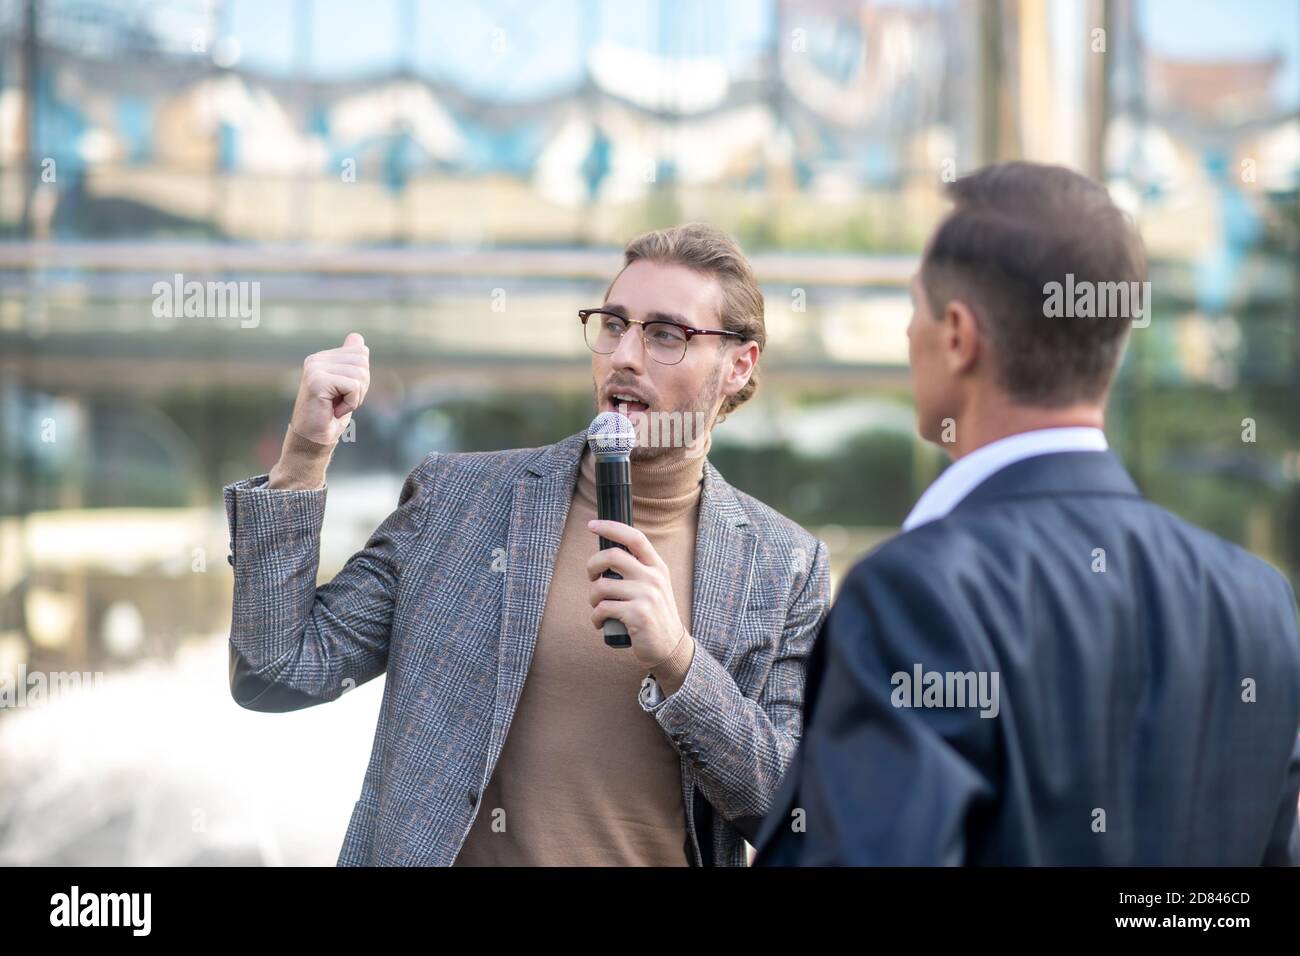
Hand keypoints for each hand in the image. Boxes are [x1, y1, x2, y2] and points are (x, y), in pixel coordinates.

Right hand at [289, 332, 370, 443]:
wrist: (313, 439)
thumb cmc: (330, 415)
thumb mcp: (345, 385)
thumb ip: (349, 361)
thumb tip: (357, 337)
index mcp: (322, 357)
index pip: (361, 352)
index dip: (362, 377)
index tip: (344, 392)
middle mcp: (316, 359)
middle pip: (363, 361)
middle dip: (361, 387)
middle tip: (341, 401)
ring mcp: (315, 369)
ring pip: (359, 374)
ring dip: (355, 397)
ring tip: (337, 406)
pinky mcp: (317, 381)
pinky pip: (353, 386)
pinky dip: (351, 403)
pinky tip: (334, 410)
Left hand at [586, 519, 687, 666]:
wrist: (670, 646)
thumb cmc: (654, 615)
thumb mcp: (654, 587)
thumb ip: (637, 570)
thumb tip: (606, 556)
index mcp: (657, 567)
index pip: (635, 538)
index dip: (611, 527)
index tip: (592, 525)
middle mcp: (654, 578)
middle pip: (612, 556)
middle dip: (592, 566)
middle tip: (592, 578)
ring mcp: (647, 596)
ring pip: (601, 586)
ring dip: (592, 598)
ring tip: (598, 607)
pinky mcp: (638, 614)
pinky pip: (602, 608)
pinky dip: (595, 617)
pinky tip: (601, 622)